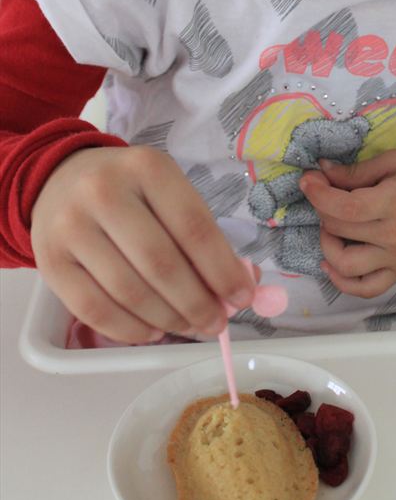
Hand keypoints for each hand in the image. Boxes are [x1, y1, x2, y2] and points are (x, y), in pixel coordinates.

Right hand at [30, 146, 256, 343]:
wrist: (59, 178)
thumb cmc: (129, 190)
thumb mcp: (169, 193)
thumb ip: (204, 235)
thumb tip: (241, 285)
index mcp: (147, 168)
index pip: (193, 228)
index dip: (222, 270)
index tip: (241, 298)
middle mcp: (104, 192)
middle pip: (161, 264)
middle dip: (197, 303)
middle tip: (215, 323)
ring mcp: (71, 226)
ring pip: (128, 291)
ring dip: (167, 319)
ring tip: (187, 325)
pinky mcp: (50, 260)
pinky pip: (93, 309)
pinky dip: (129, 329)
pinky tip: (152, 331)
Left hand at [299, 150, 395, 297]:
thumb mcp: (394, 161)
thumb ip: (355, 171)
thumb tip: (321, 172)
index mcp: (393, 203)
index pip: (343, 207)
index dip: (318, 194)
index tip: (308, 180)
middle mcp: (393, 236)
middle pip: (339, 229)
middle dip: (320, 208)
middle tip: (321, 192)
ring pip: (345, 265)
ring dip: (327, 244)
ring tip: (330, 225)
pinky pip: (366, 288)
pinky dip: (342, 282)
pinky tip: (331, 263)